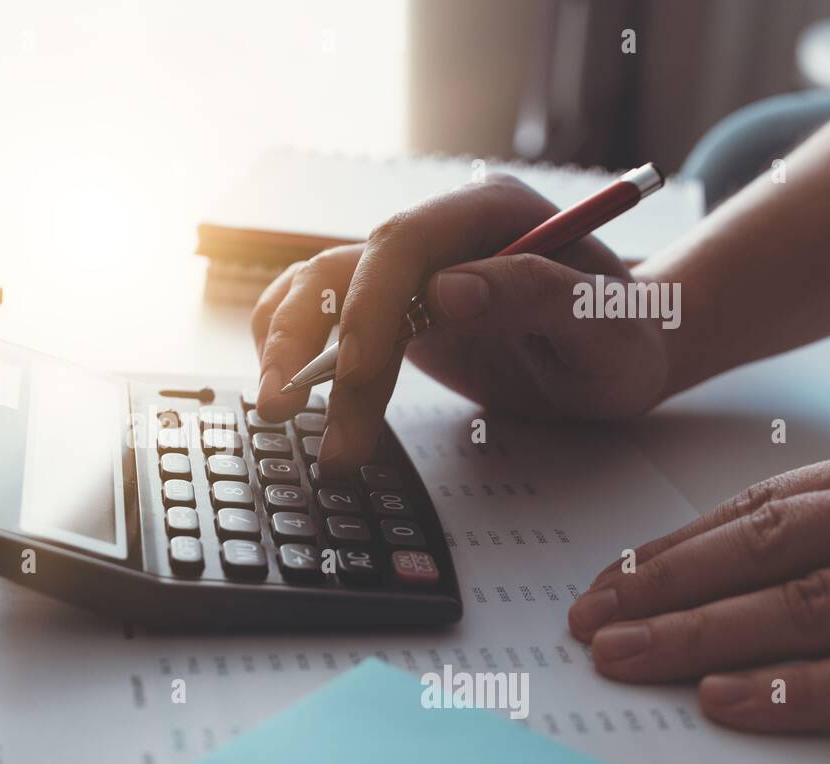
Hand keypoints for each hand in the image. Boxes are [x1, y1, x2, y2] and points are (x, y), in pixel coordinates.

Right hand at [251, 174, 672, 473]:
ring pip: (319, 288)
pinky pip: (323, 312)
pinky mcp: (390, 306)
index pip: (404, 244)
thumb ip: (538, 299)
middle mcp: (440, 232)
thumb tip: (445, 292)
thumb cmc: (623, 341)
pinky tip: (286, 389)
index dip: (369, 308)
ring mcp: (410, 269)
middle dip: (309, 340)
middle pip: (347, 268)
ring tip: (278, 411)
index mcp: (492, 214)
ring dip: (287, 346)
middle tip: (290, 410)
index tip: (358, 378)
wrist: (619, 353)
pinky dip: (293, 347)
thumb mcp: (607, 331)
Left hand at [570, 462, 829, 732]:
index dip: (675, 552)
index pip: (759, 514)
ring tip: (624, 657)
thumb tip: (681, 595)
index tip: (603, 588)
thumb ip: (794, 549)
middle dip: (667, 586)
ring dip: (703, 633)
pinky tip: (719, 698)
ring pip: (798, 604)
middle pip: (764, 549)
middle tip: (589, 625)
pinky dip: (785, 689)